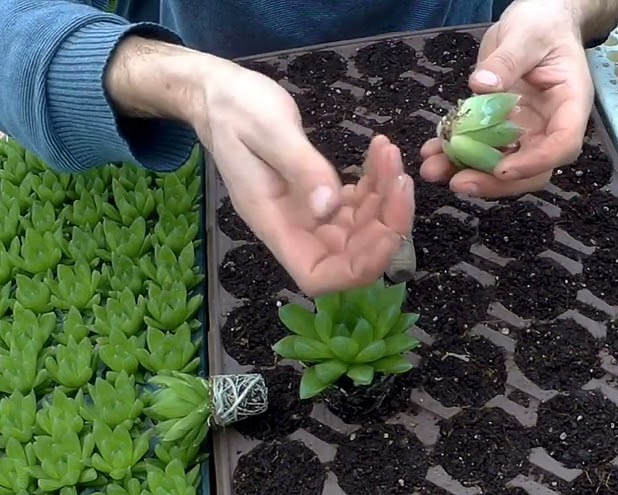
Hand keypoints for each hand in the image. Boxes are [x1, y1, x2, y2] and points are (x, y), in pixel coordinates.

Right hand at [191, 61, 414, 296]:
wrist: (218, 95)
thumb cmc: (234, 107)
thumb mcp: (269, 129)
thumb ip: (301, 168)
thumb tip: (330, 208)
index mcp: (273, 224)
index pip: (318, 276)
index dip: (357, 268)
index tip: (387, 232)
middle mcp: (294, 228)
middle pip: (350, 255)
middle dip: (385, 223)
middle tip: (399, 175)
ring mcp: (308, 214)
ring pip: (360, 228)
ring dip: (385, 198)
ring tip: (388, 153)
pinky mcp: (318, 194)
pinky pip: (357, 204)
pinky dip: (376, 184)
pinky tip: (380, 152)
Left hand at [419, 0, 594, 196]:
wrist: (538, 19)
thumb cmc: (543, 24)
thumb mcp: (526, 34)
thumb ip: (507, 60)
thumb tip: (482, 85)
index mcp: (569, 104)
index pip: (562, 145)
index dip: (534, 162)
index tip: (501, 169)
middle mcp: (549, 125)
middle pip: (532, 170)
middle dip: (494, 182)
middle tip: (458, 182)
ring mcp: (525, 130)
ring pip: (502, 166)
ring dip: (467, 172)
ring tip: (433, 170)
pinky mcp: (501, 127)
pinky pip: (480, 148)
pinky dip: (455, 154)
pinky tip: (432, 152)